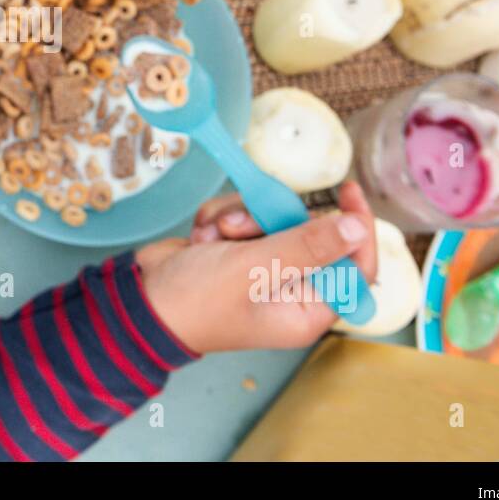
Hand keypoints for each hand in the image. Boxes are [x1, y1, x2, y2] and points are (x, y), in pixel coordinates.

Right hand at [135, 182, 377, 354]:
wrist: (140, 299)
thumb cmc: (196, 300)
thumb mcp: (255, 269)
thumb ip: (307, 246)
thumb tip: (357, 228)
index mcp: (306, 308)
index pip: (355, 267)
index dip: (356, 229)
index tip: (347, 191)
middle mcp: (291, 288)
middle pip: (310, 232)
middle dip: (269, 220)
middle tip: (238, 229)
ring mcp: (264, 267)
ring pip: (273, 216)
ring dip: (239, 217)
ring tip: (211, 237)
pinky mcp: (239, 249)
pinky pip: (246, 214)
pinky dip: (221, 217)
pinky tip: (200, 236)